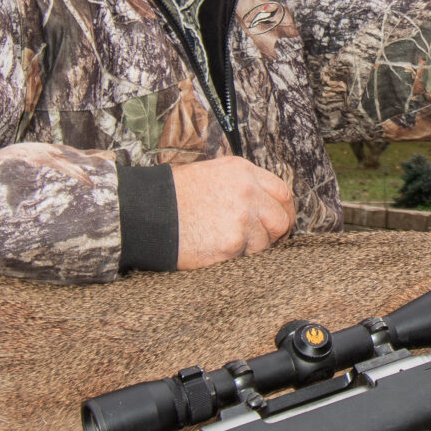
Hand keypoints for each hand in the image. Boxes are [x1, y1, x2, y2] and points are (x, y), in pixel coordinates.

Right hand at [171, 155, 294, 269]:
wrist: (147, 213)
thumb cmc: (173, 196)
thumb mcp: (210, 174)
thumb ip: (240, 185)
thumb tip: (263, 202)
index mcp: (242, 172)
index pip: (282, 192)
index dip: (283, 211)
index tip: (279, 222)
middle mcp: (247, 192)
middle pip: (281, 219)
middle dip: (275, 234)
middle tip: (262, 241)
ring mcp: (241, 219)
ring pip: (265, 243)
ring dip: (251, 249)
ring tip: (226, 243)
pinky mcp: (232, 244)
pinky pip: (246, 258)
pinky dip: (235, 259)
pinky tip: (216, 250)